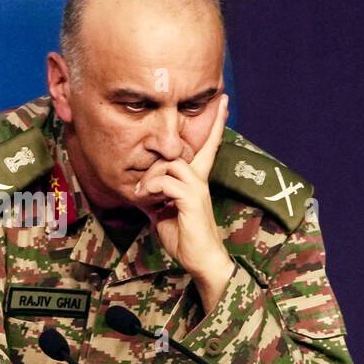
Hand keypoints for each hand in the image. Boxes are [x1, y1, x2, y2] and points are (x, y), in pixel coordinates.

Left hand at [135, 94, 233, 307]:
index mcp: (196, 182)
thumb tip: (139, 189)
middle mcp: (200, 181)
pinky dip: (152, 189)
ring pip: (171, 164)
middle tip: (140, 190)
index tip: (223, 102)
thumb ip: (156, 196)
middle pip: (178, 152)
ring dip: (151, 178)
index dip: (215, 125)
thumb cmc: (184, 239)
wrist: (201, 261)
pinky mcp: (192, 201)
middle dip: (153, 165)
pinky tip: (147, 201)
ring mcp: (197, 190)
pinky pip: (168, 182)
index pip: (207, 147)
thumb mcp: (163, 213)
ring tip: (142, 197)